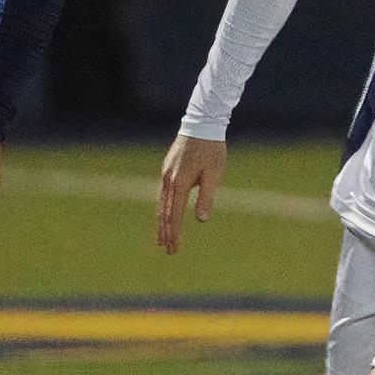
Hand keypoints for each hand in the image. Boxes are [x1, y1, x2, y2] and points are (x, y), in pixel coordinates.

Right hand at [156, 134, 226, 253]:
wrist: (201, 124)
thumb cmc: (211, 149)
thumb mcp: (213, 174)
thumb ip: (206, 197)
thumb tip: (201, 220)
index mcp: (179, 183)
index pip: (175, 215)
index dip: (174, 233)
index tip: (174, 248)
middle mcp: (168, 180)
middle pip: (164, 212)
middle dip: (166, 232)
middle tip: (168, 250)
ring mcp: (166, 173)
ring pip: (161, 204)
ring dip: (162, 222)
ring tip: (162, 238)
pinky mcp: (167, 168)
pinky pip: (162, 193)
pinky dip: (163, 208)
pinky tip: (165, 215)